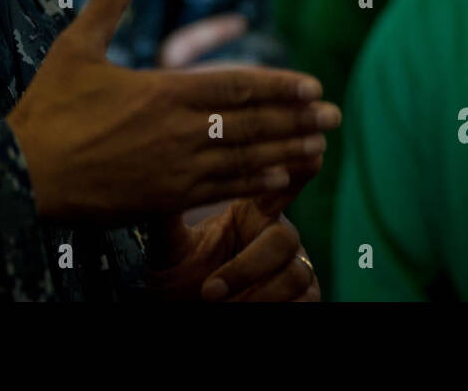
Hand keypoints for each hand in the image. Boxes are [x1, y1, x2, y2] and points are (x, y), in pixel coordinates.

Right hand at [7, 0, 340, 219]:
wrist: (21, 175)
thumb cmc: (48, 109)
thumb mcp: (77, 47)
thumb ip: (110, 1)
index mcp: (161, 90)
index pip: (236, 85)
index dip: (278, 85)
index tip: (311, 84)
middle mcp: (177, 129)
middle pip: (251, 122)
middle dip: (296, 117)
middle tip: (335, 116)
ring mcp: (174, 167)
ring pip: (245, 157)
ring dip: (287, 149)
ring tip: (320, 145)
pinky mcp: (163, 198)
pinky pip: (222, 190)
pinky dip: (256, 182)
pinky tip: (283, 177)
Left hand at [147, 183, 320, 301]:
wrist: (183, 311)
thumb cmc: (180, 278)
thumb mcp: (172, 247)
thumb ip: (169, 217)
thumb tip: (155, 179)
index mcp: (254, 213)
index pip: (280, 185)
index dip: (298, 170)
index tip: (312, 155)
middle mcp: (278, 235)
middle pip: (283, 239)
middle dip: (246, 268)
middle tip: (208, 291)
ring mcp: (295, 266)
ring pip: (294, 274)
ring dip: (254, 294)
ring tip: (217, 304)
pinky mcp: (306, 296)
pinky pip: (305, 299)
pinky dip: (274, 307)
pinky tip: (247, 311)